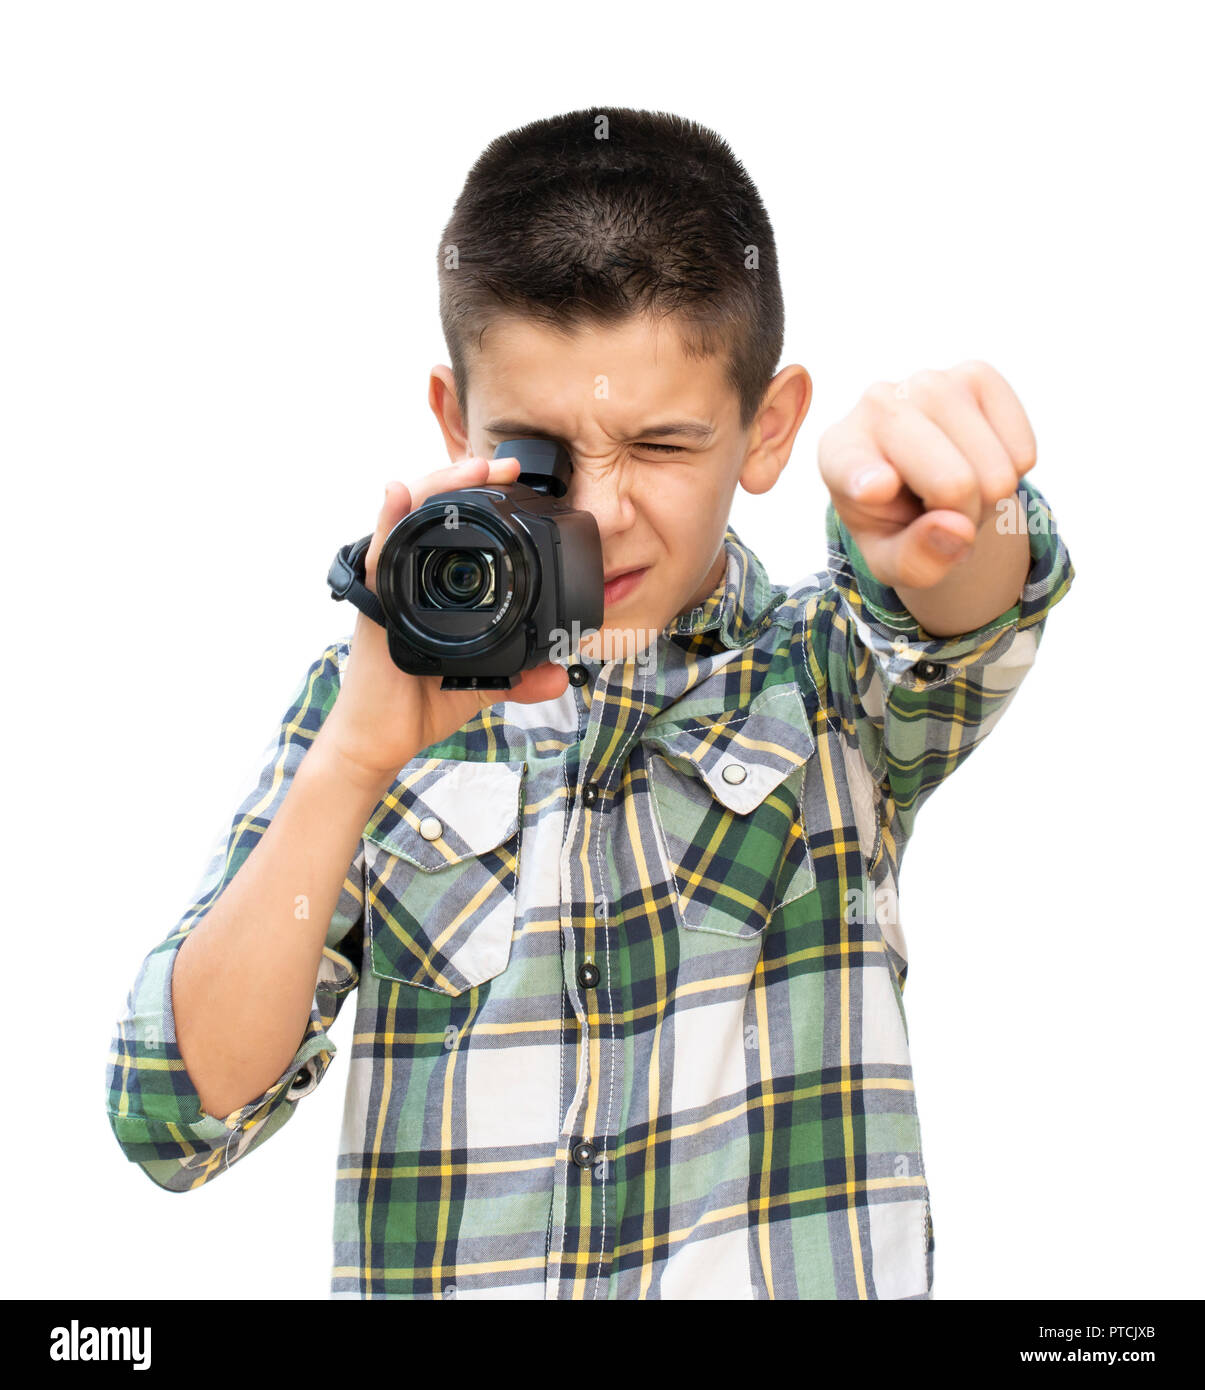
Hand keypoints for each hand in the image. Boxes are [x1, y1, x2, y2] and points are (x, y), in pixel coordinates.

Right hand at [318, 455, 569, 788]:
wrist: (384, 738)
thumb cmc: (422, 702)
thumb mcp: (484, 684)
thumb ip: (521, 677)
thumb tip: (559, 674)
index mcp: (434, 586)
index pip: (454, 528)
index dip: (480, 499)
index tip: (516, 480)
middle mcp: (409, 578)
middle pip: (431, 510)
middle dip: (465, 481)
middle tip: (503, 465)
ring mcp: (390, 587)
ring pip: (408, 520)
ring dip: (437, 487)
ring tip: (471, 469)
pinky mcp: (375, 605)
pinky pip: (379, 555)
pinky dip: (388, 522)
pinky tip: (397, 493)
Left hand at [818, 361, 1036, 590]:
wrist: (924, 480)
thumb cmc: (897, 522)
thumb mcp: (894, 562)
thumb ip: (916, 561)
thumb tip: (958, 529)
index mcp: (839, 455)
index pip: (857, 468)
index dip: (870, 480)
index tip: (874, 490)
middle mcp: (876, 405)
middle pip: (954, 483)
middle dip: (964, 519)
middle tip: (942, 515)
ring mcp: (928, 382)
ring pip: (996, 471)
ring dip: (991, 498)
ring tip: (957, 490)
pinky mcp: (976, 374)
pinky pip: (1022, 450)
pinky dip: (1013, 472)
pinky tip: (979, 460)